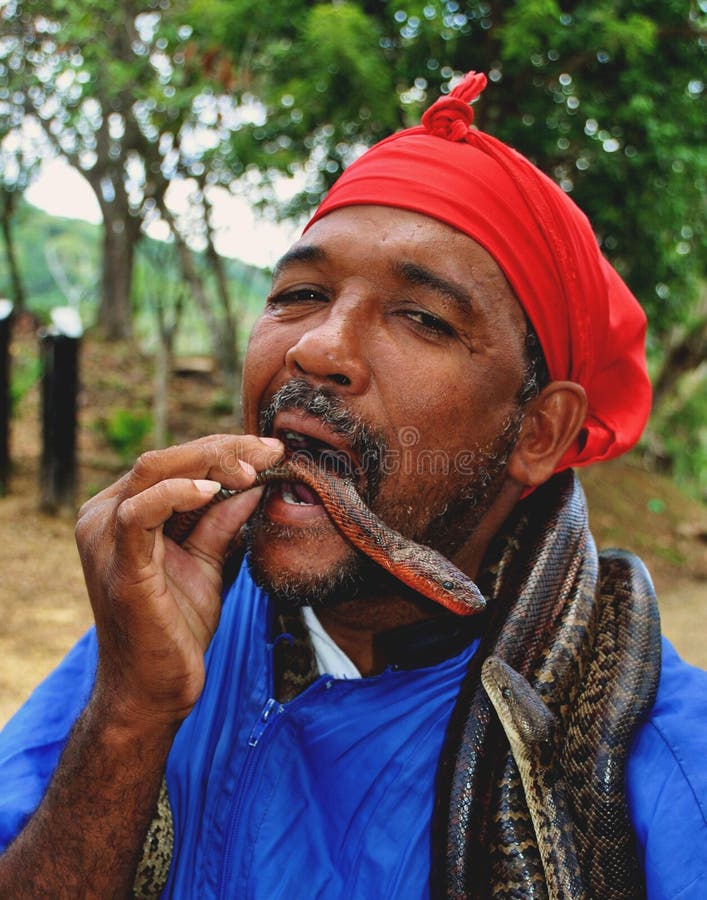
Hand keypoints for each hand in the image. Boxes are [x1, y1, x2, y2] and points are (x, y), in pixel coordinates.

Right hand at [75, 434, 282, 730]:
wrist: (154, 690)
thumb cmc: (175, 626)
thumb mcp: (207, 561)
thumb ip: (223, 521)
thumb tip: (257, 481)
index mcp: (123, 512)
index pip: (173, 463)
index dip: (224, 450)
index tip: (271, 451)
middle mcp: (104, 516)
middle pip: (165, 458)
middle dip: (224, 449)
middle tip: (271, 450)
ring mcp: (105, 538)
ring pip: (153, 472)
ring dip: (209, 463)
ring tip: (253, 469)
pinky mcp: (119, 563)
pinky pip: (140, 513)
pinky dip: (177, 494)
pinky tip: (213, 490)